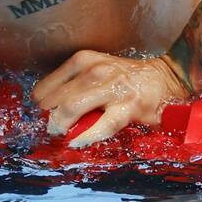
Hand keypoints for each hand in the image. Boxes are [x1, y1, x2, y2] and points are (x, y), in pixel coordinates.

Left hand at [31, 50, 190, 146]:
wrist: (163, 78)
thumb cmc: (123, 75)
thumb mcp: (97, 68)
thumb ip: (75, 83)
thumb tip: (49, 106)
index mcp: (84, 60)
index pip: (51, 82)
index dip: (41, 100)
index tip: (38, 111)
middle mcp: (96, 71)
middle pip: (60, 98)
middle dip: (50, 117)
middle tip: (49, 128)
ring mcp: (112, 89)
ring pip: (75, 108)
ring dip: (63, 126)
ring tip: (60, 135)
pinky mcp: (127, 108)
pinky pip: (102, 126)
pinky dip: (86, 136)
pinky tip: (77, 142)